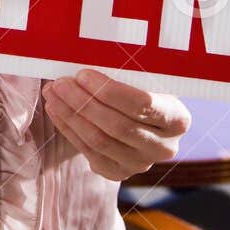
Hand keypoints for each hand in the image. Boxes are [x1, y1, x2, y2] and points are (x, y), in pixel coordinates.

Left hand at [41, 68, 190, 181]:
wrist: (142, 122)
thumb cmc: (139, 91)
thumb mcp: (143, 80)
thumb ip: (124, 73)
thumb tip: (83, 57)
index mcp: (177, 119)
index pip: (142, 104)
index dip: (109, 91)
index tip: (82, 74)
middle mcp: (164, 147)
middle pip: (118, 125)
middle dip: (83, 102)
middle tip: (60, 83)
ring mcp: (141, 164)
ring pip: (99, 140)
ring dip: (70, 115)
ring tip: (52, 94)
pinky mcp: (118, 172)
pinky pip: (87, 151)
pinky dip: (67, 129)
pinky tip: (55, 110)